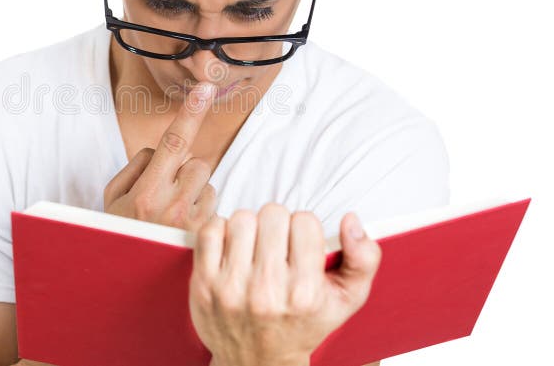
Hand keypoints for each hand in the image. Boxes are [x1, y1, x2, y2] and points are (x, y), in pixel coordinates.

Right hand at [103, 81, 217, 232]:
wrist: (123, 284)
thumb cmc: (116, 234)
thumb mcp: (112, 199)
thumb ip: (137, 167)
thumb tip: (161, 151)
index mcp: (146, 193)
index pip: (174, 143)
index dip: (191, 112)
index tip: (206, 88)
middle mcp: (172, 207)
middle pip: (197, 163)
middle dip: (185, 170)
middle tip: (164, 190)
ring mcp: (193, 225)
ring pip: (208, 185)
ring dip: (194, 191)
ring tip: (172, 214)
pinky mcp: (206, 237)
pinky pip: (213, 208)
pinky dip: (201, 210)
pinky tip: (182, 227)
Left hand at [189, 204, 381, 365]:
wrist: (257, 362)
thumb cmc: (304, 323)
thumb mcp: (346, 299)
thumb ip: (364, 259)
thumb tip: (351, 219)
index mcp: (303, 293)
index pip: (305, 222)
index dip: (305, 228)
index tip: (301, 245)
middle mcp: (266, 291)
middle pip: (272, 215)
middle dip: (278, 225)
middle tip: (277, 245)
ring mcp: (230, 287)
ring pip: (241, 218)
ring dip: (250, 227)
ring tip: (255, 246)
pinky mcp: (203, 284)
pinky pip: (210, 230)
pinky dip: (221, 231)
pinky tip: (232, 247)